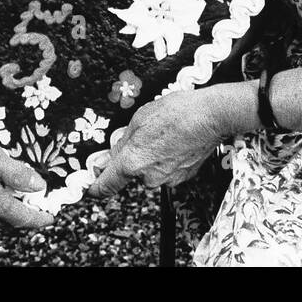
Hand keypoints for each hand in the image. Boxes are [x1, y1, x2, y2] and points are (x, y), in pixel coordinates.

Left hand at [87, 88, 229, 198]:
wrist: (210, 116)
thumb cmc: (177, 112)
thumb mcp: (138, 119)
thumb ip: (122, 142)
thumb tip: (111, 156)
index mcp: (132, 162)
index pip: (107, 185)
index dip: (96, 187)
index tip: (90, 188)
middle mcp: (149, 177)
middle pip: (131, 172)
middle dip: (132, 158)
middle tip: (144, 137)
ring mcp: (168, 179)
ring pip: (149, 170)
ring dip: (151, 157)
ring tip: (163, 135)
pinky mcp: (183, 177)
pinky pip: (166, 170)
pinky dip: (166, 158)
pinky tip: (174, 141)